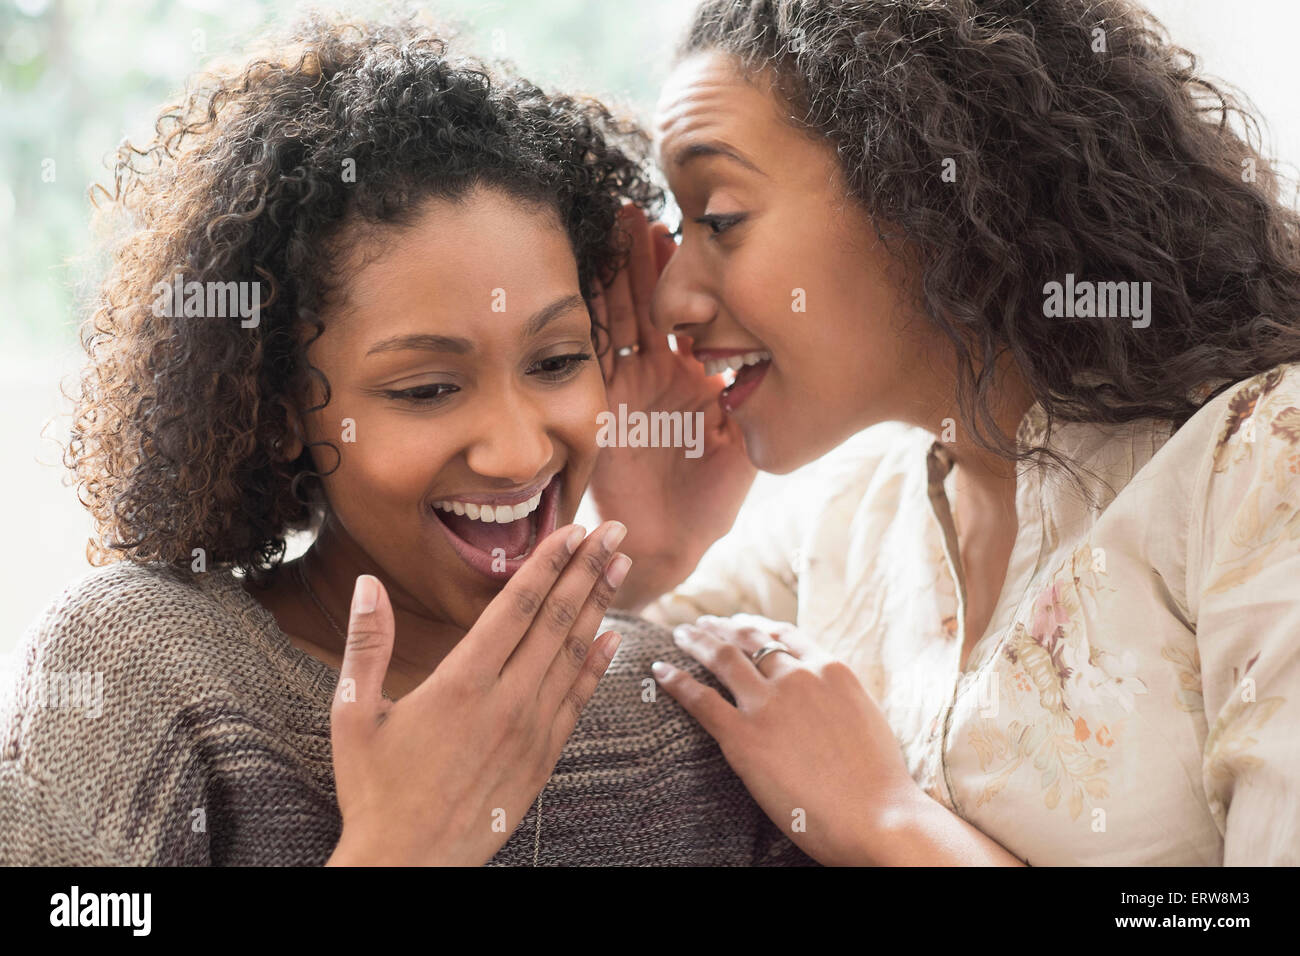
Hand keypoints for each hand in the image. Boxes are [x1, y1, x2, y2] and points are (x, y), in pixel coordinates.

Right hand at [326, 521, 630, 865]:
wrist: (406, 866)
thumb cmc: (373, 790)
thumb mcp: (354, 714)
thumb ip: (367, 644)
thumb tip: (366, 584)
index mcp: (461, 683)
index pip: (517, 606)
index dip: (549, 562)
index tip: (574, 529)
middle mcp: (506, 701)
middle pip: (557, 620)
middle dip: (589, 569)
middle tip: (617, 530)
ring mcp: (531, 732)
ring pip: (574, 655)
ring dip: (601, 606)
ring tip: (622, 567)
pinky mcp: (542, 760)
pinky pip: (577, 702)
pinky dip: (598, 666)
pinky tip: (613, 638)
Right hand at [587, 203, 756, 607]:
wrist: (666, 544)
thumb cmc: (707, 504)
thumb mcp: (744, 448)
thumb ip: (757, 408)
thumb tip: (781, 368)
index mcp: (693, 380)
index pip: (689, 314)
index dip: (687, 275)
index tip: (688, 229)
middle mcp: (658, 376)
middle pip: (649, 302)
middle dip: (643, 257)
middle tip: (636, 207)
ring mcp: (629, 387)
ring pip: (621, 317)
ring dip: (617, 272)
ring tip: (615, 225)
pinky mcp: (605, 405)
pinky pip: (597, 354)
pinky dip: (593, 316)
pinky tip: (591, 278)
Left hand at [651, 613, 922, 865]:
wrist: (878, 817)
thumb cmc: (880, 785)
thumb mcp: (866, 721)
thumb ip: (838, 701)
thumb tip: (823, 703)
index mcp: (831, 670)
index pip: (785, 634)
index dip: (757, 625)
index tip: (739, 623)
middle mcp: (798, 677)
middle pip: (748, 640)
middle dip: (721, 628)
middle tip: (703, 624)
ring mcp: (769, 704)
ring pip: (721, 658)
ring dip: (696, 642)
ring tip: (680, 635)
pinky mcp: (744, 736)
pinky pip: (700, 698)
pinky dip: (675, 680)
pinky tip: (660, 670)